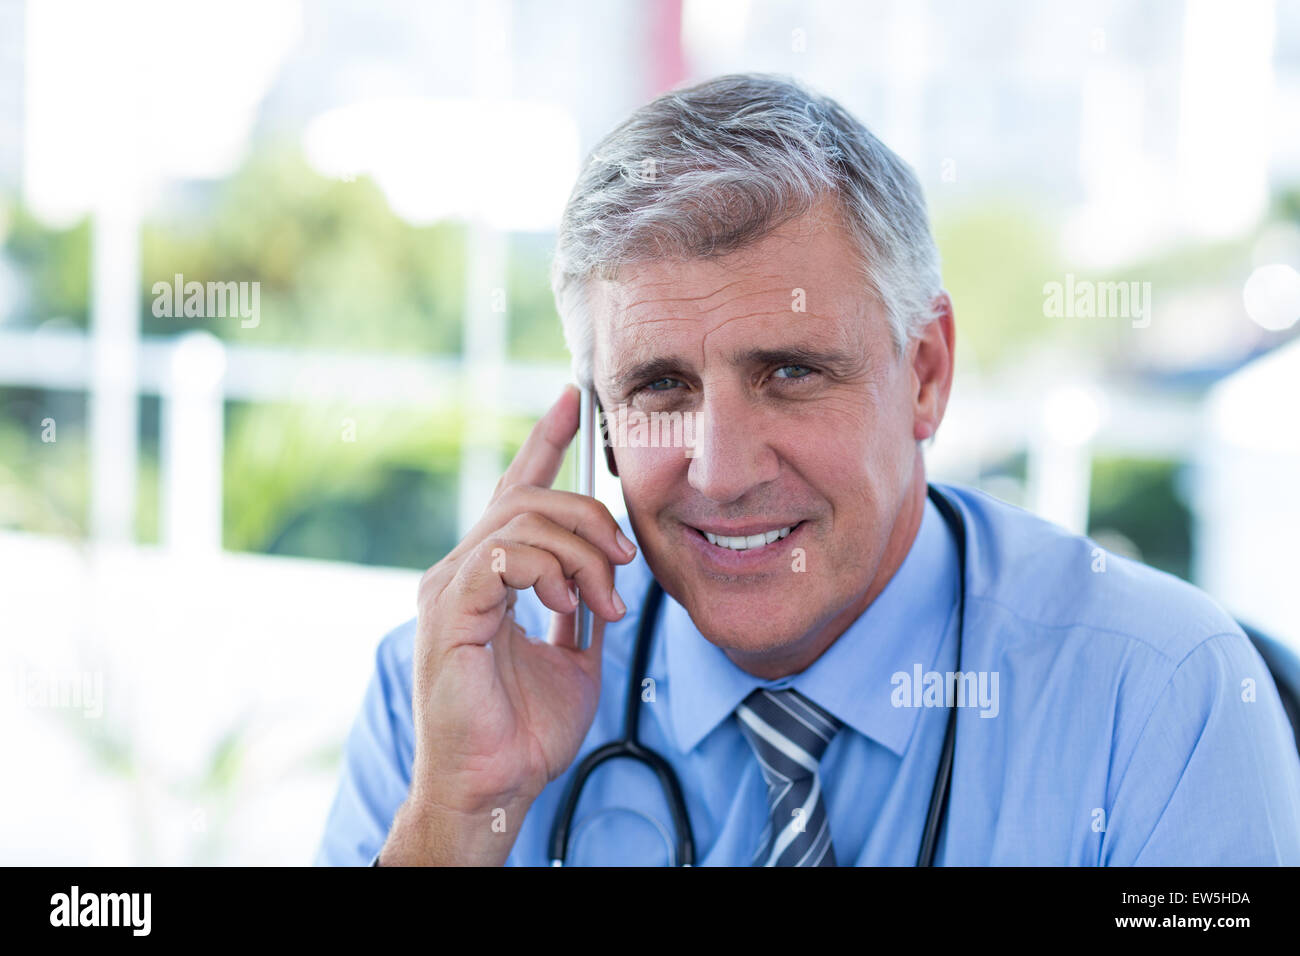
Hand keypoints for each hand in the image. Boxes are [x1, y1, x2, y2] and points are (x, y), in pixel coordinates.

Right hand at [380, 385, 636, 864]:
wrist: (496, 786)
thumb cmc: (526, 731)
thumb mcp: (574, 656)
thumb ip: (582, 608)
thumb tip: (607, 576)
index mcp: (489, 577)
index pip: (515, 491)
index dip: (545, 441)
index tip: (572, 400)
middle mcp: (461, 571)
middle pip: (528, 497)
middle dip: (590, 516)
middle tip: (624, 562)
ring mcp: (449, 587)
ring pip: (522, 520)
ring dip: (581, 554)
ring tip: (604, 601)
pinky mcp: (449, 611)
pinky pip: (504, 556)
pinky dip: (549, 571)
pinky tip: (565, 605)